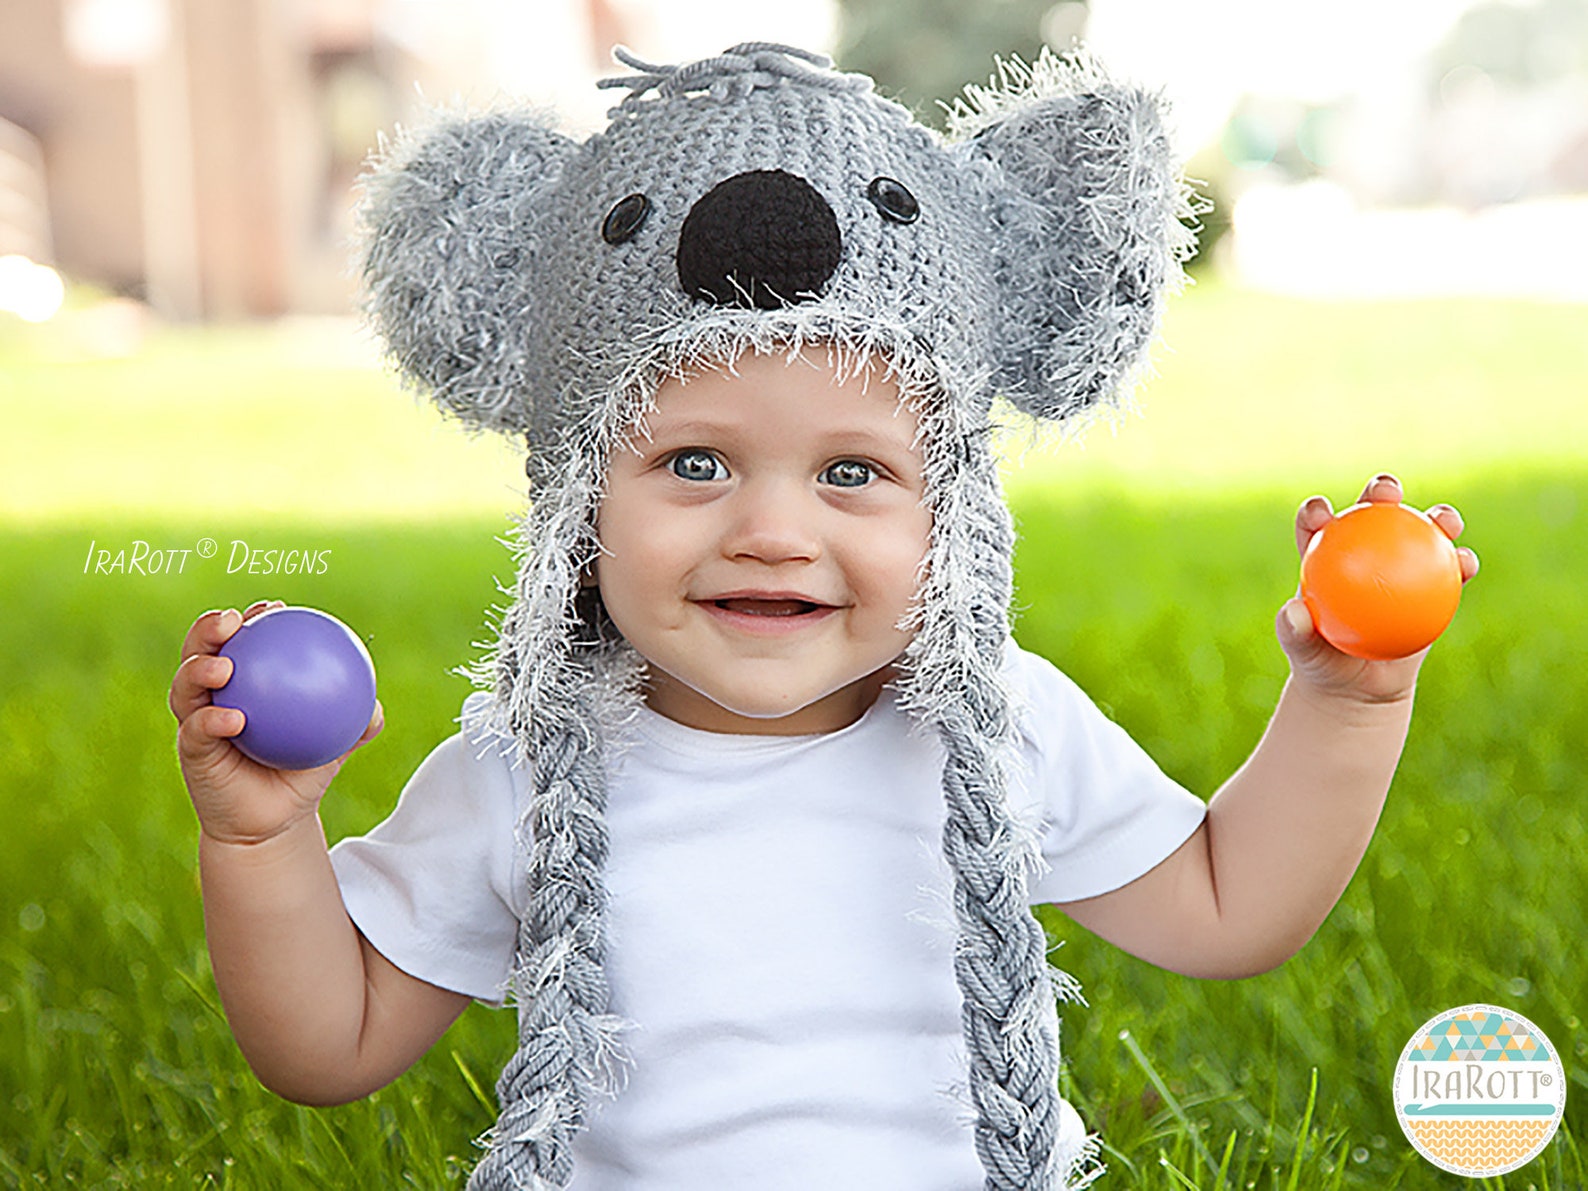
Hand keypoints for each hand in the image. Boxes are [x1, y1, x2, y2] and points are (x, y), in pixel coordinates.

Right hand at [170, 601, 383, 844]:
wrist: (274, 821)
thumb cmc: (302, 773)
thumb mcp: (334, 747)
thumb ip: (355, 725)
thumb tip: (375, 707)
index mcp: (247, 682)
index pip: (245, 640)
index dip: (255, 617)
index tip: (276, 609)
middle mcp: (216, 693)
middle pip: (201, 649)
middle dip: (210, 627)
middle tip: (233, 620)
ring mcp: (197, 718)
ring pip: (186, 684)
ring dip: (200, 669)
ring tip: (223, 666)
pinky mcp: (191, 749)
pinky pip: (196, 729)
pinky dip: (212, 721)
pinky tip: (233, 719)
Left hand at [1276, 473, 1479, 703]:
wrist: (1357, 683)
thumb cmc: (1322, 662)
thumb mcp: (1302, 651)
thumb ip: (1293, 632)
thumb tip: (1294, 613)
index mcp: (1324, 557)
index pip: (1316, 526)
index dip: (1315, 511)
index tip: (1321, 513)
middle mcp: (1364, 551)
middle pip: (1373, 512)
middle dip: (1381, 491)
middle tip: (1387, 492)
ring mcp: (1401, 565)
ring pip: (1421, 532)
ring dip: (1437, 517)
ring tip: (1445, 520)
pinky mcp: (1432, 585)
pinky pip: (1450, 571)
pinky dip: (1460, 563)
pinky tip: (1466, 564)